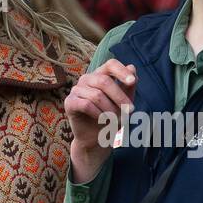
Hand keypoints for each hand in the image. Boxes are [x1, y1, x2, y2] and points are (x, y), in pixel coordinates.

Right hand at [64, 59, 136, 182]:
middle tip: (130, 111)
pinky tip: (101, 119)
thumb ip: (128, 86)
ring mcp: (76, 89)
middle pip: (104, 81)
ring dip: (109, 109)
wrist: (96, 138)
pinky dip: (97, 114)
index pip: (110, 64)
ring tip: (115, 119)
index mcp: (100, 75)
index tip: (132, 81)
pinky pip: (86, 105)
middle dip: (120, 97)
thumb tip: (132, 67)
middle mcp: (87, 79)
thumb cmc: (111, 117)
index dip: (121, 71)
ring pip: (96, 95)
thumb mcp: (124, 102)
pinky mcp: (69, 102)